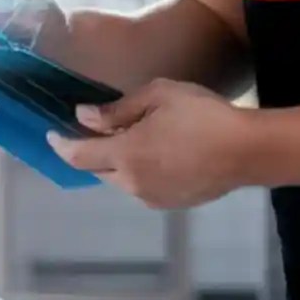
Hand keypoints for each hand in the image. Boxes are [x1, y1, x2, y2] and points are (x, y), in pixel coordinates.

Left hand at [47, 79, 249, 208]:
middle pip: (97, 170)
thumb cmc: (203, 115)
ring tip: (135, 137)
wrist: (248, 150)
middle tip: (96, 129)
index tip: (50, 133)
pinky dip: (140, 171)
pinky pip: (144, 187)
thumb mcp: (158, 96)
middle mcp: (133, 183)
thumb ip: (117, 109)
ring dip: (118, 162)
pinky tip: (159, 153)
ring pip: (121, 180)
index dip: (60, 144)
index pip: (77, 155)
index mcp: (125, 155)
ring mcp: (153, 198)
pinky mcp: (172, 204)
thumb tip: (83, 117)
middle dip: (91, 152)